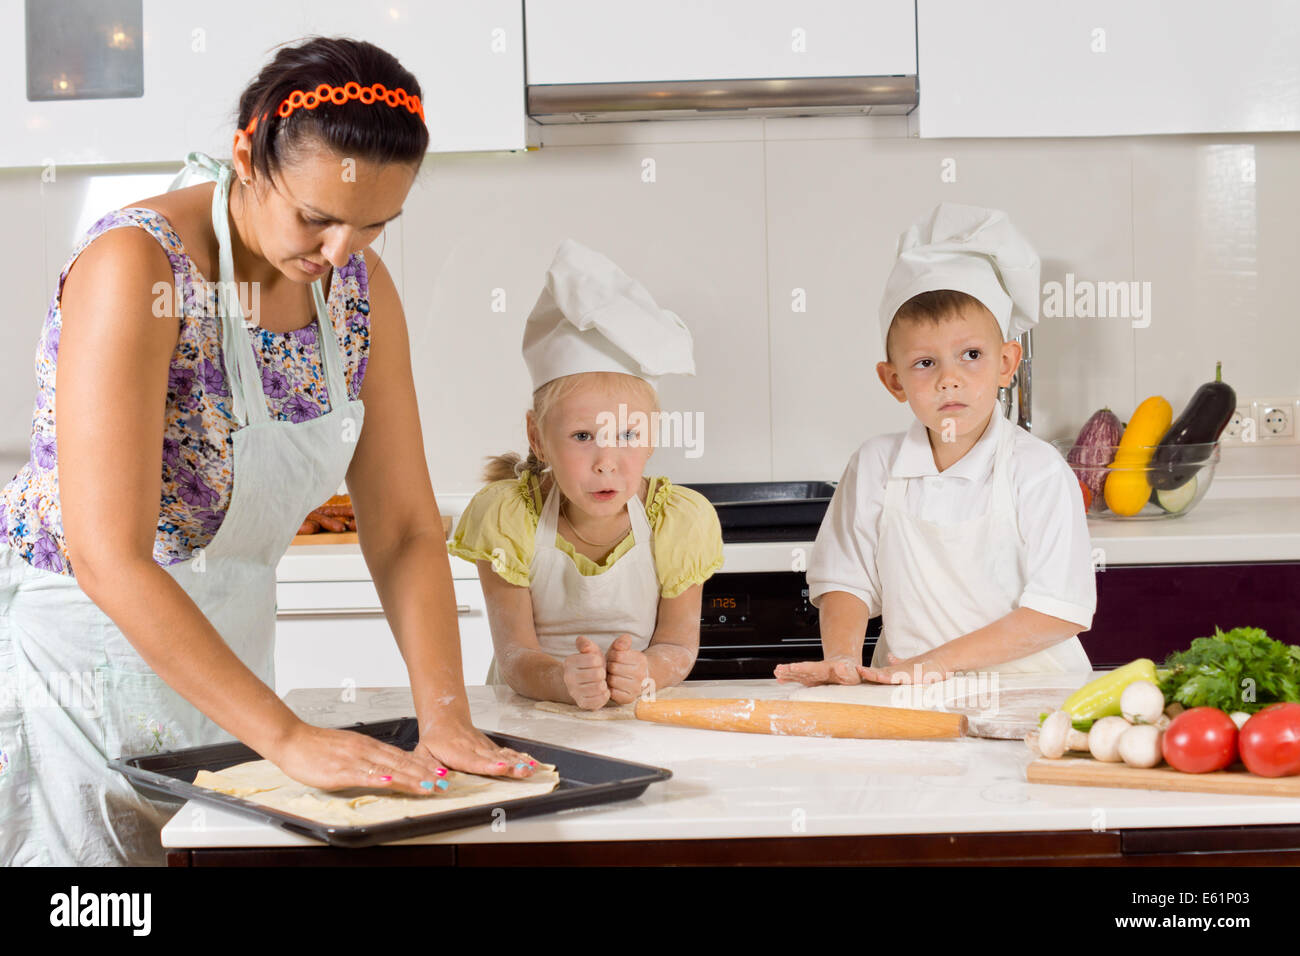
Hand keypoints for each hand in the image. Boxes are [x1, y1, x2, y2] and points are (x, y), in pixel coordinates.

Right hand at [269, 722, 457, 795]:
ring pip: (388, 769)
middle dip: (425, 774)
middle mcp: (366, 750)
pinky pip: (362, 774)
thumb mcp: (349, 750)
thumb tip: (388, 770)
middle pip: (401, 763)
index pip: (402, 757)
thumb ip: (368, 759)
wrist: (293, 740)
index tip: (440, 773)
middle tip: (444, 782)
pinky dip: (378, 778)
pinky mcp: (339, 770)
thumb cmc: (318, 747)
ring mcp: (354, 759)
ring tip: (428, 785)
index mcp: (369, 746)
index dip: (423, 766)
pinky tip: (391, 782)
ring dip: (410, 778)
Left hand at [411, 721, 539, 778]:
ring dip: (518, 763)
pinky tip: (531, 763)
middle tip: (523, 772)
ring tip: (530, 769)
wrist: (445, 719)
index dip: (488, 766)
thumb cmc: (434, 740)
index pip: (474, 761)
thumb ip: (428, 767)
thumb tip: (436, 782)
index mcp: (457, 751)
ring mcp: (484, 747)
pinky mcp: (491, 747)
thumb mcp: (423, 753)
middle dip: (510, 766)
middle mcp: (474, 748)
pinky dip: (520, 758)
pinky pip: (507, 753)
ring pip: (503, 755)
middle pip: (494, 759)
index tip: (500, 768)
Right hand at [563, 636, 610, 709]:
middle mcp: (568, 678)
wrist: (582, 682)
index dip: (600, 661)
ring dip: (604, 684)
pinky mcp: (581, 703)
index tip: (596, 663)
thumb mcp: (588, 651)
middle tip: (600, 674)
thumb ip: (586, 644)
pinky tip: (602, 691)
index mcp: (569, 662)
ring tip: (602, 682)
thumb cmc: (590, 664)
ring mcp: (574, 692)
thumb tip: (586, 646)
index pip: (594, 659)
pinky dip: (604, 695)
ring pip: (599, 687)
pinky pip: (598, 700)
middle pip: (597, 674)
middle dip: (603, 673)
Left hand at [605, 635, 649, 704]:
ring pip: (612, 680)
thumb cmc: (625, 663)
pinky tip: (612, 685)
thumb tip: (620, 644)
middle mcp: (641, 674)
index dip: (611, 656)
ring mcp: (636, 688)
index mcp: (640, 660)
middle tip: (610, 668)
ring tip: (611, 676)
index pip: (617, 655)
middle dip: (609, 667)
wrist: (637, 679)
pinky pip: (613, 693)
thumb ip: (622, 643)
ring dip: (608, 678)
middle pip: (614, 668)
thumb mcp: (624, 650)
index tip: (612, 659)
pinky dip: (609, 689)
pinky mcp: (630, 699)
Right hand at [773, 656, 862, 686]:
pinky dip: (788, 679)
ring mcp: (812, 675)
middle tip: (779, 669)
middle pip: (802, 669)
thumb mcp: (852, 673)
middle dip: (790, 670)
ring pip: (797, 673)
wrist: (848, 668)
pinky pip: (797, 679)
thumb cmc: (851, 673)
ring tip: (776, 672)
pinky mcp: (810, 680)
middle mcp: (816, 670)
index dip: (803, 668)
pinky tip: (779, 679)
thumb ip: (845, 671)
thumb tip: (841, 666)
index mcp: (826, 669)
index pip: (813, 668)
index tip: (793, 667)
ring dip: (787, 673)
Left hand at [857, 652, 951, 685]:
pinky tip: (879, 677)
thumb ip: (898, 662)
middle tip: (851, 672)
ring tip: (860, 671)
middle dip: (865, 672)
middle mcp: (897, 671)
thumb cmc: (927, 666)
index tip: (856, 672)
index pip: (878, 672)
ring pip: (884, 674)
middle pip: (877, 672)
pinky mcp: (910, 675)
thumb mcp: (909, 666)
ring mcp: (903, 673)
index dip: (867, 672)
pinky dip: (886, 676)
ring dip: (872, 673)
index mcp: (896, 670)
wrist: (941, 661)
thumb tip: (889, 657)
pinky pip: (896, 677)